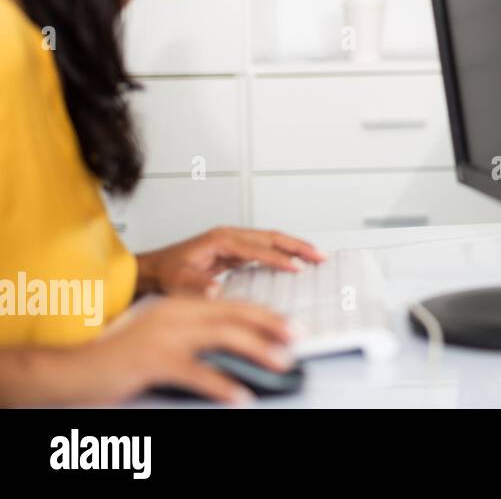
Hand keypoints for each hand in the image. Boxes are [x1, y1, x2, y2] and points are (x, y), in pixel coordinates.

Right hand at [22, 297, 292, 405]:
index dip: (265, 315)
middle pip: (234, 316)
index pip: (232, 305)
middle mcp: (174, 315)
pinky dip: (222, 385)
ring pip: (222, 338)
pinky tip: (240, 397)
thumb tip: (239, 348)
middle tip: (296, 338)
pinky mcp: (151, 360)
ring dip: (258, 351)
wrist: (73, 369)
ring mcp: (163, 336)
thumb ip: (197, 338)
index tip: (291, 325)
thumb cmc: (120, 357)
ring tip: (281, 363)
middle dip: (271, 326)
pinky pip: (196, 373)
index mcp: (179, 306)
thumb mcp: (164, 338)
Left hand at [136, 226, 324, 296]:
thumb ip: (198, 285)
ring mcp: (235, 242)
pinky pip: (266, 249)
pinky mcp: (236, 250)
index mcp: (221, 240)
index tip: (297, 267)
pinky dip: (283, 253)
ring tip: (316, 256)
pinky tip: (294, 261)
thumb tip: (217, 291)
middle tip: (320, 255)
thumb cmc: (166, 271)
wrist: (154, 268)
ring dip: (295, 247)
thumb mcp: (178, 280)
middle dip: (298, 245)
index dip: (279, 258)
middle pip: (272, 237)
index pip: (258, 249)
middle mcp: (231, 236)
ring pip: (272, 240)